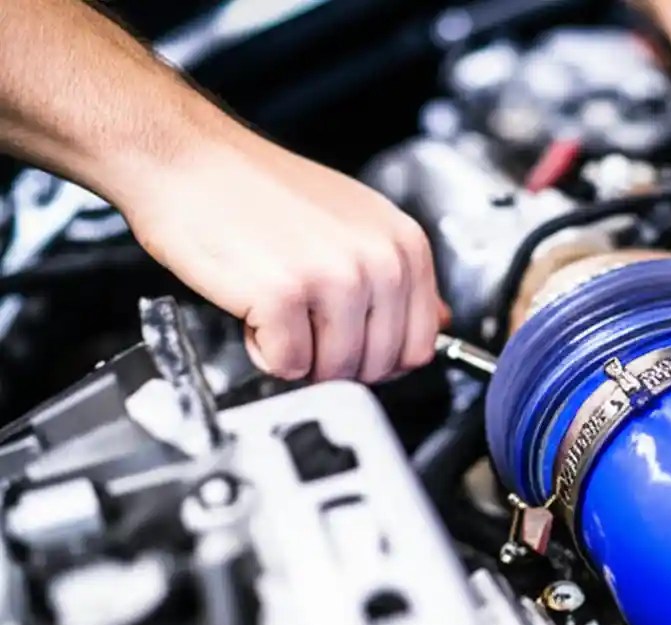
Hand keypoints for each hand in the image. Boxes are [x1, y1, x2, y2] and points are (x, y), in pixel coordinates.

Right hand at [121, 134, 441, 382]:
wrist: (187, 159)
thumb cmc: (259, 190)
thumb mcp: (354, 222)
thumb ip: (398, 278)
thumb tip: (436, 323)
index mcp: (404, 244)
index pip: (420, 345)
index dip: (380, 359)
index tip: (349, 344)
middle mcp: (380, 260)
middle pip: (378, 366)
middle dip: (336, 362)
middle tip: (301, 324)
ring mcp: (335, 277)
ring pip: (335, 372)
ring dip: (297, 357)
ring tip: (275, 309)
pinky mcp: (284, 294)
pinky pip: (288, 365)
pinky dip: (263, 351)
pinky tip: (252, 310)